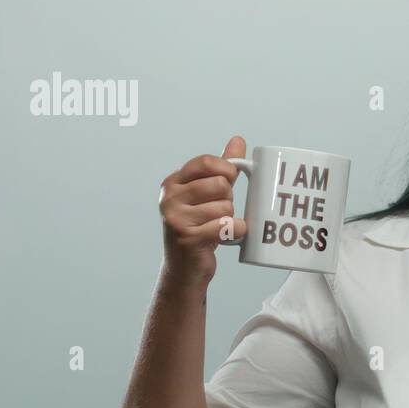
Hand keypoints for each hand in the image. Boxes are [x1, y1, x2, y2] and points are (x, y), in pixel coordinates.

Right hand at [158, 135, 247, 287]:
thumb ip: (222, 168)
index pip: (207, 162)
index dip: (226, 170)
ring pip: (226, 207)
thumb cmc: (200, 226)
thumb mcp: (209, 194)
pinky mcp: (187, 239)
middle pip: (221, 185)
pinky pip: (227, 226)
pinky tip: (225, 238)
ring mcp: (176, 219)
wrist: (186, 268)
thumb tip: (238, 140)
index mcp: (173, 182)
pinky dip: (235, 233)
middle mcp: (170, 198)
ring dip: (230, 219)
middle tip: (217, 213)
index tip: (228, 182)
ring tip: (216, 227)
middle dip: (228, 200)